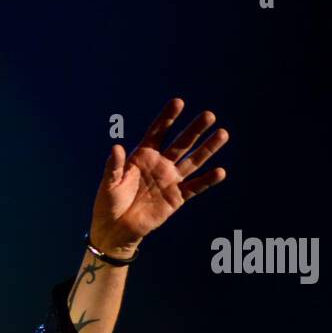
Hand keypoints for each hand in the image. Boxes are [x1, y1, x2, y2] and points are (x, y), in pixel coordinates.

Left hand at [90, 97, 228, 252]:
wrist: (115, 230)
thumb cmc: (108, 204)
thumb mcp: (108, 184)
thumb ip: (114, 166)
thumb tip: (115, 147)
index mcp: (142, 156)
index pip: (158, 132)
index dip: (168, 118)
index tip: (179, 102)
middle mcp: (160, 164)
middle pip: (180, 143)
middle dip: (194, 129)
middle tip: (209, 115)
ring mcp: (170, 180)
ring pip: (193, 161)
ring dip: (207, 148)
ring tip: (223, 134)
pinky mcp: (176, 197)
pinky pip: (195, 187)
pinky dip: (207, 180)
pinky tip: (220, 172)